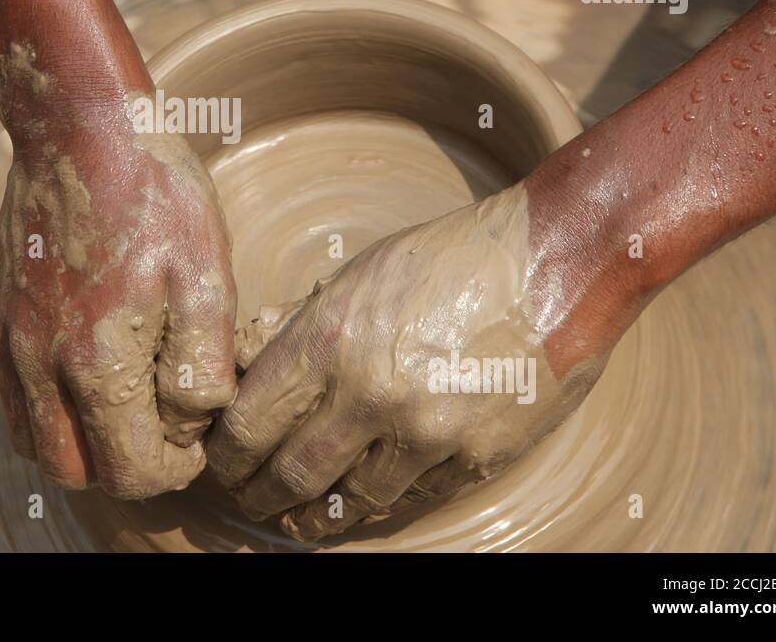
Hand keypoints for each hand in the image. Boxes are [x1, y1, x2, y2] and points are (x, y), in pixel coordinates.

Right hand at [0, 59, 236, 499]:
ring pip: (33, 442)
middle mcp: (39, 362)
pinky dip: (46, 410)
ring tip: (125, 403)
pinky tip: (84, 371)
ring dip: (80, 444)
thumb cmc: (154, 191)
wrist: (77, 121)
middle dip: (125, 468)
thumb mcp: (205, 272)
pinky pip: (9, 397)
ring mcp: (7, 339)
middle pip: (73, 472)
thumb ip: (202, 365)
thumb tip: (192, 421)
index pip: (130, 471)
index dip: (174, 469)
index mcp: (97, 360)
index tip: (196, 438)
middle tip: (162, 430)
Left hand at [208, 183, 613, 539]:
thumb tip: (255, 368)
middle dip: (261, 494)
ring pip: (351, 499)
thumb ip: (306, 327)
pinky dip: (382, 502)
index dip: (227, 453)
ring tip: (299, 516)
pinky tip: (364, 500)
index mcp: (330, 339)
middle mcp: (369, 393)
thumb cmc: (451, 259)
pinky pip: (414, 497)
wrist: (553, 263)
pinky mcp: (476, 456)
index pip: (251, 420)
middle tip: (251, 500)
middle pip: (292, 472)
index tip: (222, 462)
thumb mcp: (359, 274)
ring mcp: (425, 432)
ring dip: (317, 513)